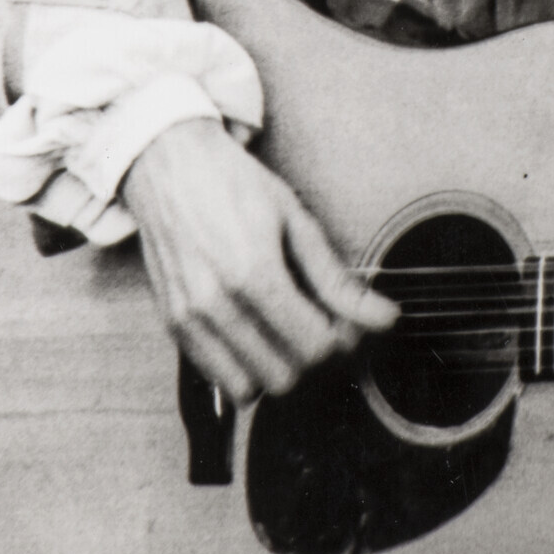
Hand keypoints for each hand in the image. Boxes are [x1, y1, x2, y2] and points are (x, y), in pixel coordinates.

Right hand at [118, 118, 398, 404]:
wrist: (170, 166)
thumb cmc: (231, 184)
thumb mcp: (296, 219)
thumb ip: (337, 279)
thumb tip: (383, 317)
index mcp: (253, 273)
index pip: (314, 347)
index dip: (343, 340)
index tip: (348, 321)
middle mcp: (216, 303)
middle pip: (284, 376)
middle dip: (311, 358)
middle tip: (321, 325)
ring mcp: (188, 318)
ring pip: (249, 386)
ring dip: (276, 367)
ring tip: (286, 329)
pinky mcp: (172, 324)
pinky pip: (216, 375)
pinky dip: (242, 365)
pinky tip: (255, 330)